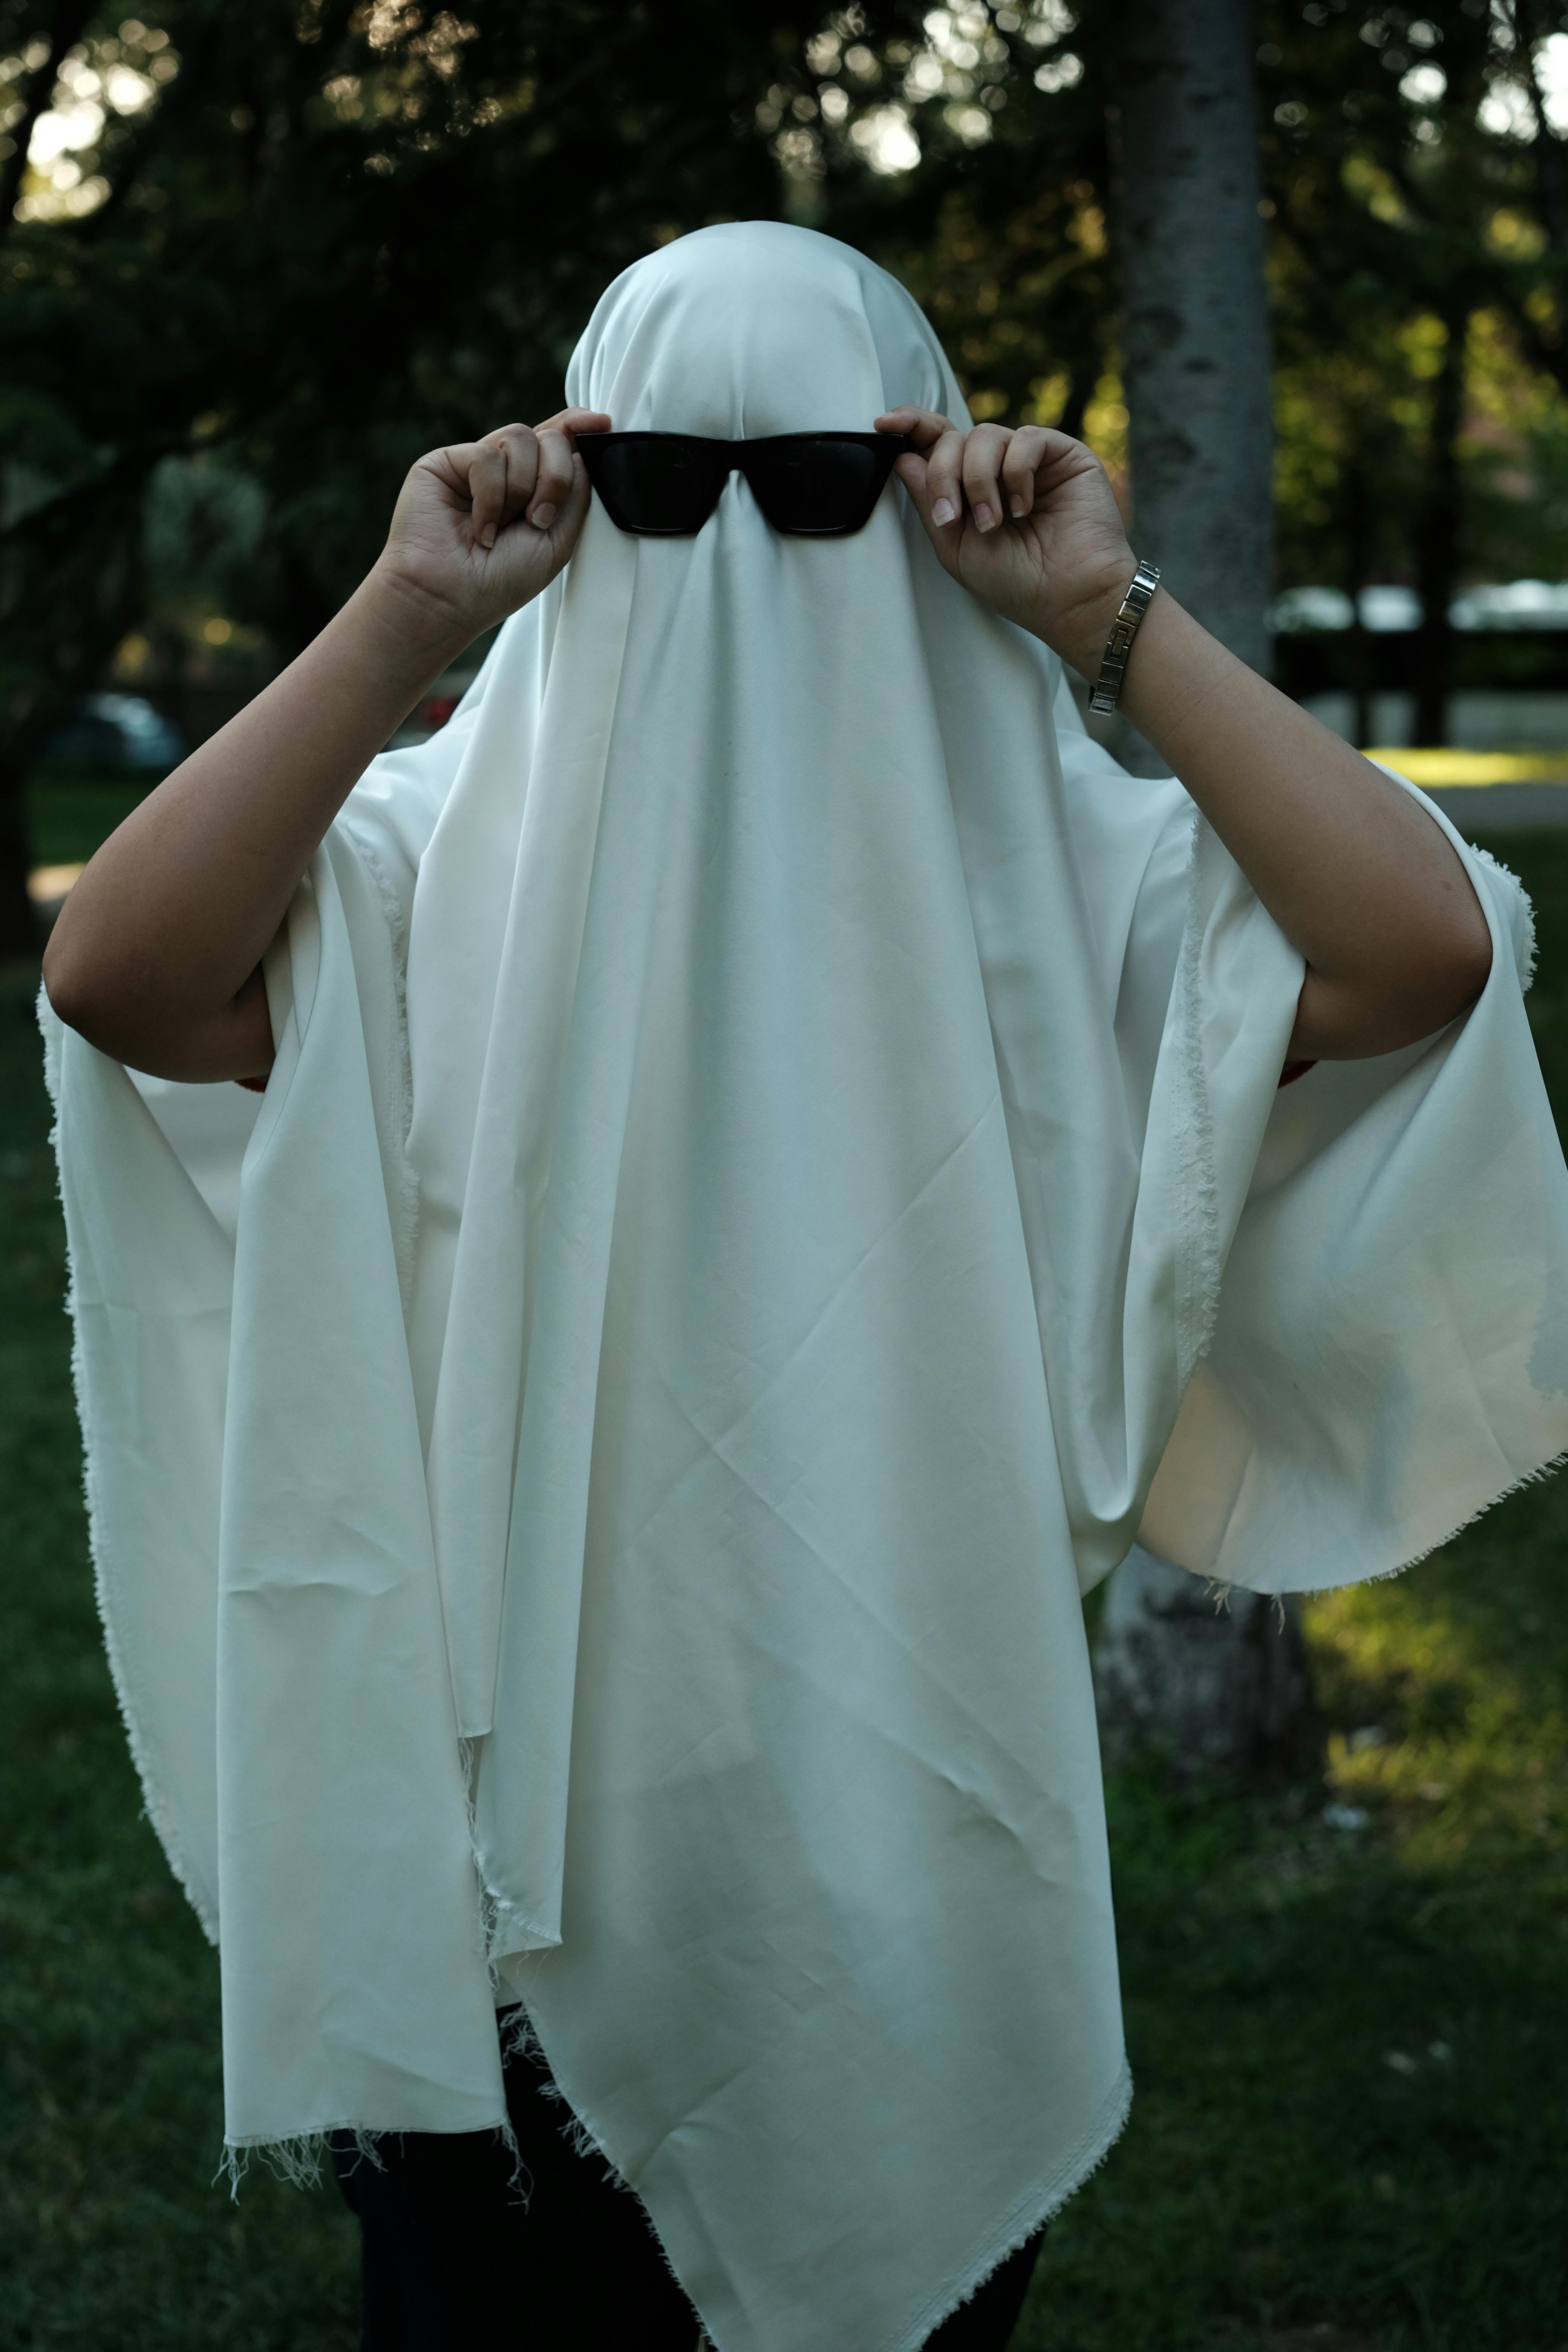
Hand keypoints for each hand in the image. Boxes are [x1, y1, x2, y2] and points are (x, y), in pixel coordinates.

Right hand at [371, 408, 610, 652]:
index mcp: (533, 489)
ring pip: (520, 437)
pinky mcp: (445, 462)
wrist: (450, 599)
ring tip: (502, 528)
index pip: (558, 443)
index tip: (602, 424)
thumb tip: (583, 451)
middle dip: (555, 478)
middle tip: (538, 519)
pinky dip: (491, 496)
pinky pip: (486, 455)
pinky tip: (480, 529)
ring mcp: (475, 464)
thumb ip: (576, 496)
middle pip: (549, 438)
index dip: (579, 427)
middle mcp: (506, 472)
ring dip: (522, 488)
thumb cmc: (500, 581)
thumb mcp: (557, 542)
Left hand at [877, 407, 1136, 675]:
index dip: (911, 426)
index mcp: (968, 489)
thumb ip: (928, 502)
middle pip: (954, 439)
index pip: (936, 443)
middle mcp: (996, 469)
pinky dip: (1017, 473)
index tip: (884, 425)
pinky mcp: (1062, 454)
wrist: (1069, 599)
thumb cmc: (1015, 583)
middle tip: (953, 517)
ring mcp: (1029, 459)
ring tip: (995, 523)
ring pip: (985, 436)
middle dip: (944, 475)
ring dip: (980, 480)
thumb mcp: (955, 549)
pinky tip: (1024, 507)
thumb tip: (902, 457)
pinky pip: (1025, 439)